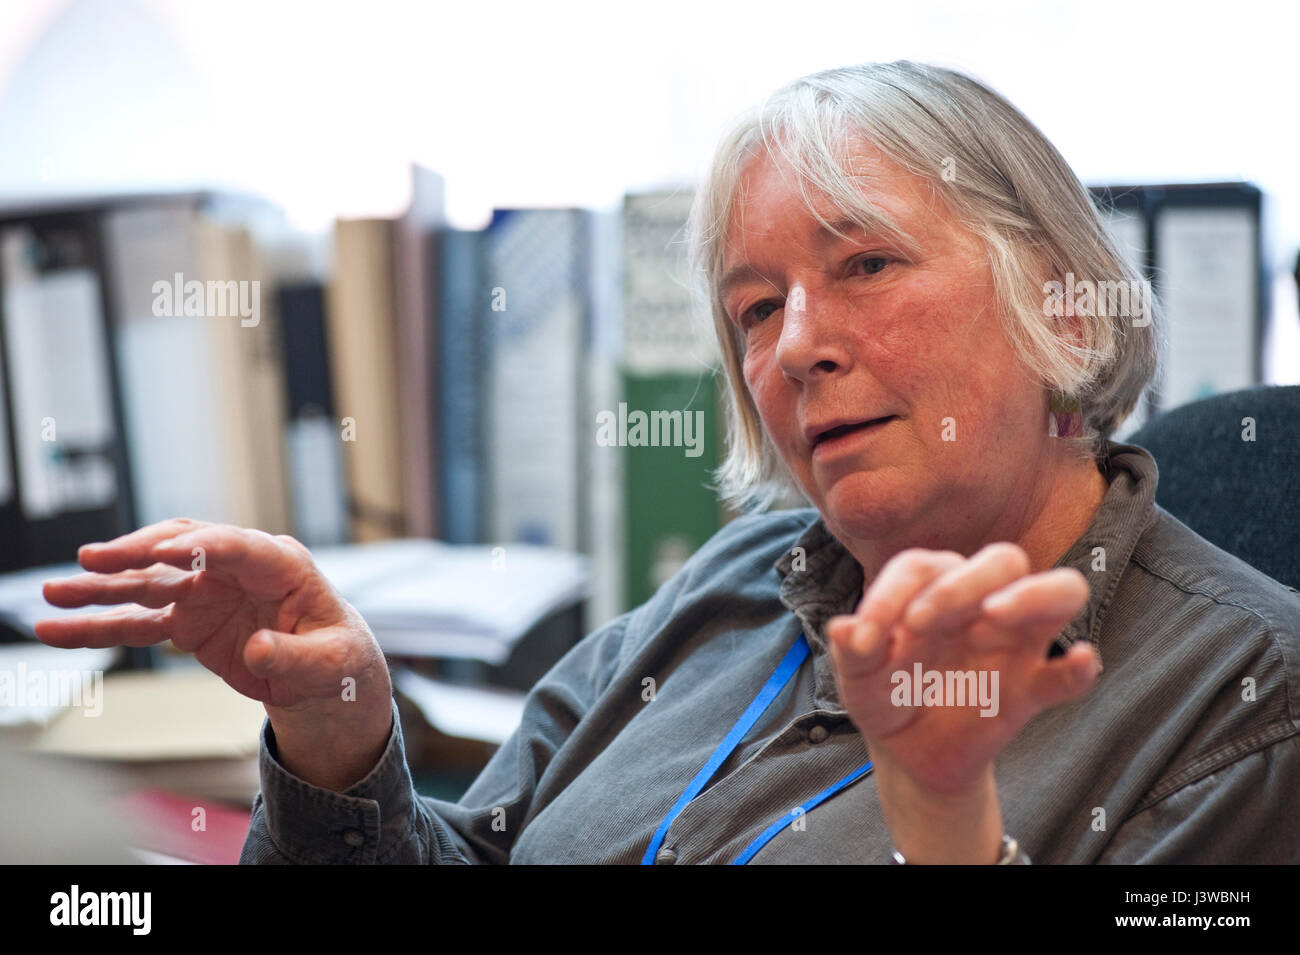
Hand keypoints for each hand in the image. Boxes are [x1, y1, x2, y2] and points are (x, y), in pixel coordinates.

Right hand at [36, 518, 393, 790]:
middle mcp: (237, 570)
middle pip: (181, 550)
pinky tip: (58, 630)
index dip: (201, 546)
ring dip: (102, 588)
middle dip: (137, 553)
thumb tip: (258, 648)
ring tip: (53, 592)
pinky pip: (138, 622)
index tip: (162, 550)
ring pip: (148, 583)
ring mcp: (207, 593)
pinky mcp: (188, 621)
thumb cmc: (336, 657)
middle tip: (92, 559)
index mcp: (282, 565)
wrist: (325, 672)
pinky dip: (99, 627)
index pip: (238, 545)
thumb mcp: (331, 665)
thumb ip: (295, 656)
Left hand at [826, 543, 1099, 860]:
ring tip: (994, 617)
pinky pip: (1069, 673)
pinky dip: (1080, 667)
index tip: (863, 638)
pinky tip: (1080, 661)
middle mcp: (982, 603)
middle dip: (962, 583)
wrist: (908, 752)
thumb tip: (841, 631)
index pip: (924, 566)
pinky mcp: (1032, 688)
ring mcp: (1015, 642)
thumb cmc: (884, 693)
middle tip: (921, 623)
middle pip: (1003, 560)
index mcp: (934, 588)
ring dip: (1032, 596)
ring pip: (1059, 591)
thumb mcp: (858, 678)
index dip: (891, 593)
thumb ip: (852, 653)